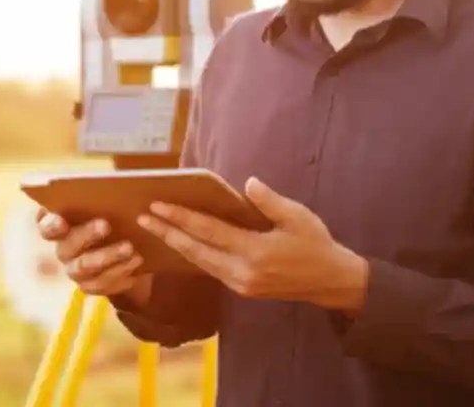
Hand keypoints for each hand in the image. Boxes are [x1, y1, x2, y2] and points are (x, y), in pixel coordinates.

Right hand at [36, 207, 145, 296]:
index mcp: (59, 227)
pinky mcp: (91, 286)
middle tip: (106, 225)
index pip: (46, 227)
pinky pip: (102, 285)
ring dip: (109, 257)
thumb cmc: (111, 217)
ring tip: (131, 249)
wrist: (127, 246)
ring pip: (86, 267)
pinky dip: (120, 275)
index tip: (60, 220)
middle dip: (86, 235)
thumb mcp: (105, 205)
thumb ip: (97, 198)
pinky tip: (137, 265)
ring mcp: (75, 271)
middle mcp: (63, 250)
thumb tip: (106, 185)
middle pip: (67, 247)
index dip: (50, 225)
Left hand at [138, 176, 368, 314]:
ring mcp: (241, 284)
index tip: (158, 205)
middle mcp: (243, 271)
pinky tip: (180, 243)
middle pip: (196, 250)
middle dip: (167, 233)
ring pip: (199, 263)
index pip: (209, 231)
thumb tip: (246, 183)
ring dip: (176, 245)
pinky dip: (193, 255)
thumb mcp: (298, 216)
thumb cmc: (315, 243)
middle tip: (142, 216)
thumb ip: (269, 201)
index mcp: (256, 251)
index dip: (181, 217)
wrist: (331, 281)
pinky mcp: (242, 289)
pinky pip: (210, 270)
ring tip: (154, 229)